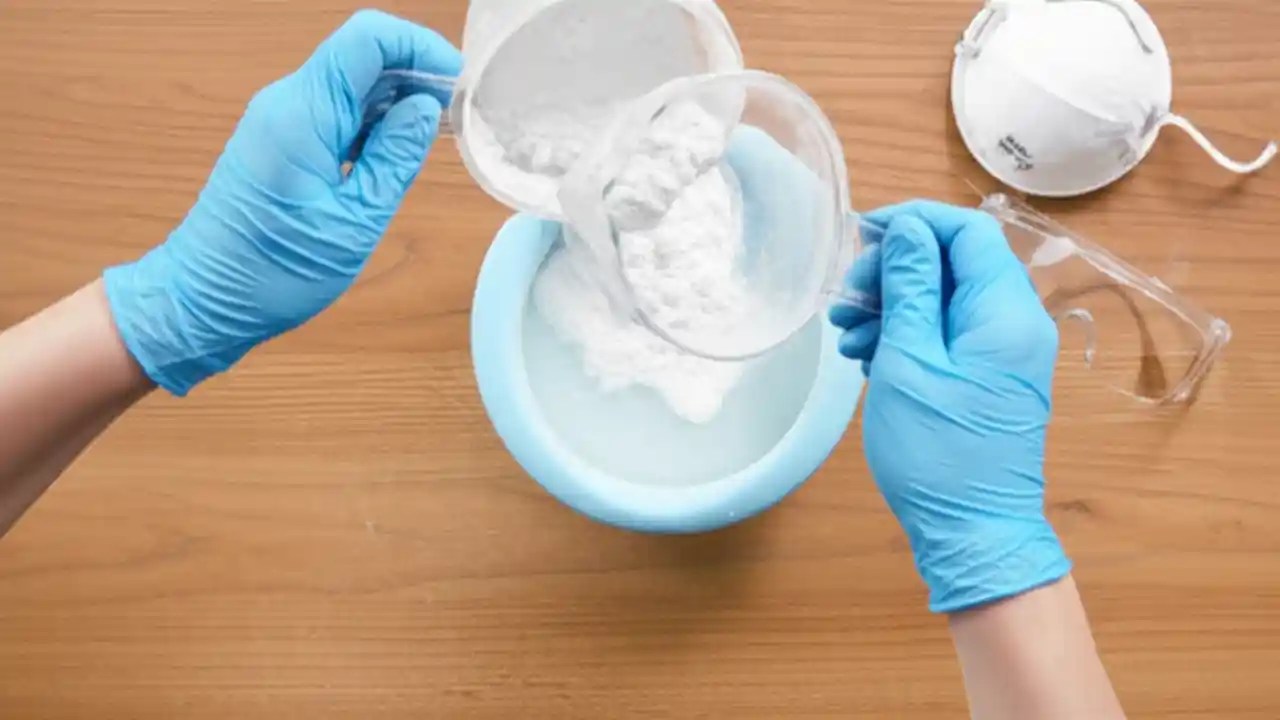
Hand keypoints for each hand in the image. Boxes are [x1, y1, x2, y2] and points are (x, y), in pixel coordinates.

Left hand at [103, 10, 461, 394]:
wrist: (204, 298)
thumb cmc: (273, 272)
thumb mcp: (354, 223)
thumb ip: (394, 159)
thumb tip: (426, 109)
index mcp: (302, 117)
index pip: (366, 40)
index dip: (418, 47)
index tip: (455, 79)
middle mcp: (286, 103)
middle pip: (360, 56)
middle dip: (413, 73)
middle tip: (456, 114)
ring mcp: (280, 119)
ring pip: (349, 83)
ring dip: (395, 99)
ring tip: (434, 137)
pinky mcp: (280, 139)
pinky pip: (334, 110)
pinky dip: (371, 121)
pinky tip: (396, 152)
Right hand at [830, 200, 1070, 612]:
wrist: (972, 533)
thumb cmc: (937, 451)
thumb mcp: (910, 360)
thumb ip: (911, 288)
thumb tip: (908, 230)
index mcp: (1005, 313)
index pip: (968, 231)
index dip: (915, 222)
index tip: (862, 233)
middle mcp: (1015, 325)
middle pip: (954, 264)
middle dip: (894, 270)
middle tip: (846, 298)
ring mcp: (1002, 354)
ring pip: (944, 300)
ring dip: (892, 306)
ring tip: (846, 336)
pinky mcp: (987, 379)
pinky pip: (946, 335)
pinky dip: (906, 335)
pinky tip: (867, 357)